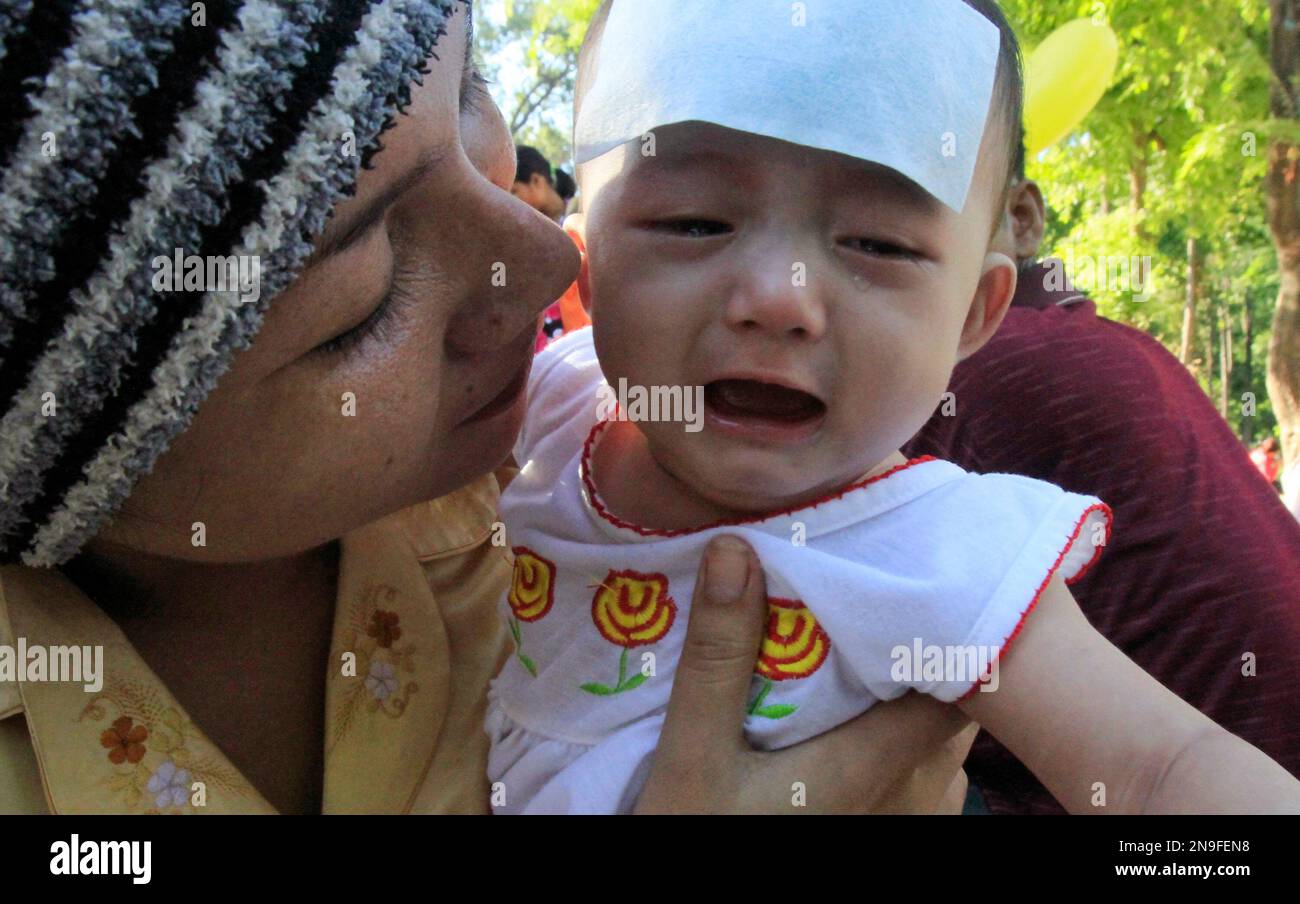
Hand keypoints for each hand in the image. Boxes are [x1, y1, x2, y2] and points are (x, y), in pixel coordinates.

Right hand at [636, 535, 976, 813]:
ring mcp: (909, 819)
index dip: (947, 622)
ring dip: (914, 690)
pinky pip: (921, 769)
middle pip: (952, 700)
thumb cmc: (702, 840)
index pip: (959, 676)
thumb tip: (736, 551)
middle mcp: (913, 791)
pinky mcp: (892, 832)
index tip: (913, 574)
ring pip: (940, 737)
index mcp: (878, 761)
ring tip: (867, 639)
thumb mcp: (693, 755)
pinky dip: (900, 732)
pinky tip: (852, 708)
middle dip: (926, 647)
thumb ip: (719, 658)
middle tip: (881, 593)